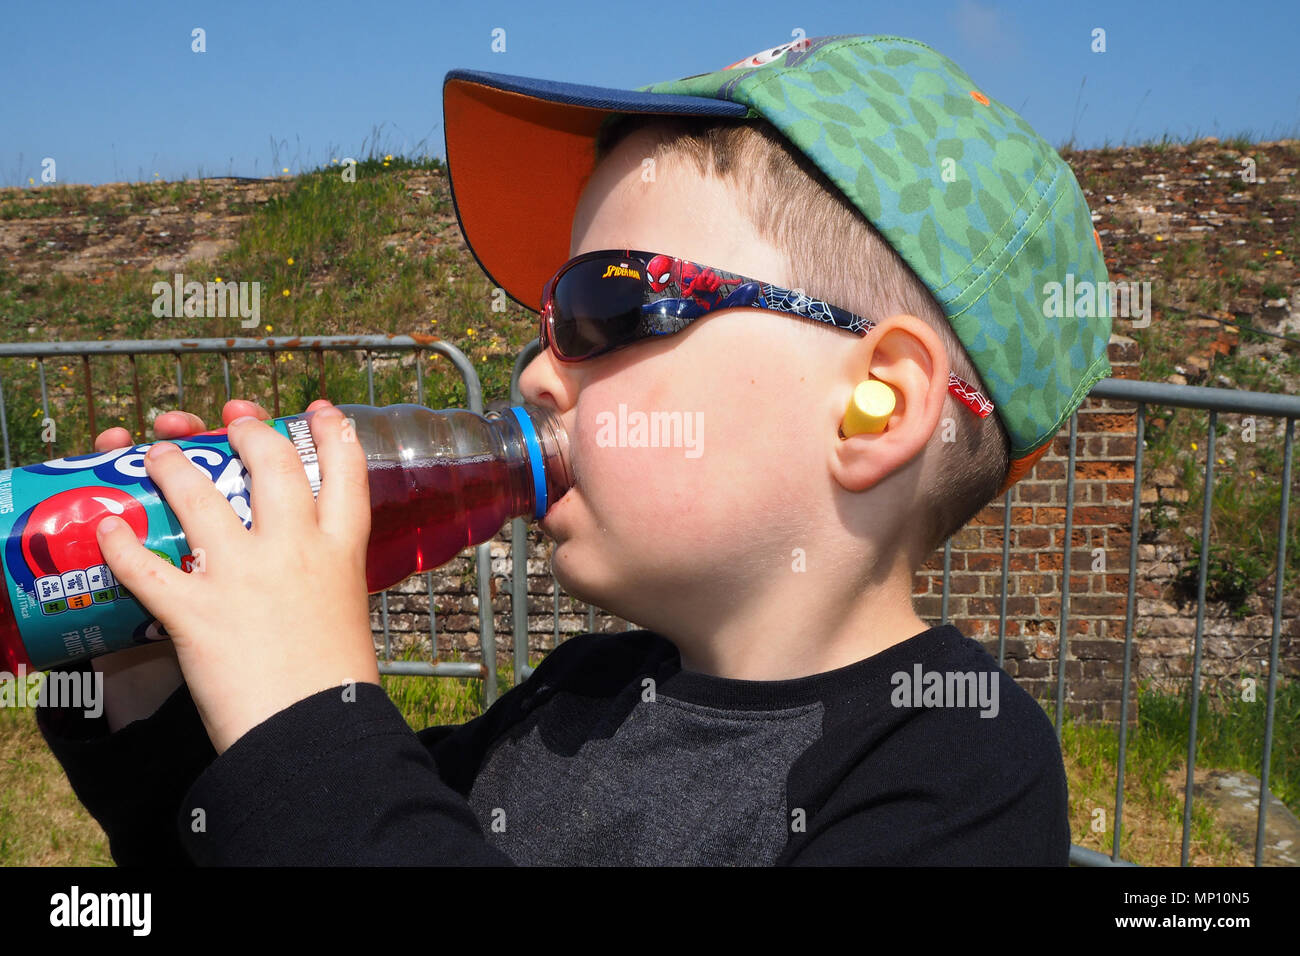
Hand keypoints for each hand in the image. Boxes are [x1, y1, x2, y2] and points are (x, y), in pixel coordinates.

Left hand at [93, 400, 378, 752]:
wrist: (314, 732)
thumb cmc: (338, 687)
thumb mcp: (347, 615)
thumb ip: (325, 583)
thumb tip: (309, 577)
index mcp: (340, 551)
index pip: (344, 473)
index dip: (331, 433)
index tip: (318, 411)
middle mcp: (295, 548)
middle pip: (272, 464)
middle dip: (248, 431)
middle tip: (232, 419)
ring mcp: (242, 574)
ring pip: (199, 496)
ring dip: (172, 466)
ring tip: (157, 452)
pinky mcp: (196, 611)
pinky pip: (146, 567)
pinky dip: (120, 545)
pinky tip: (108, 528)